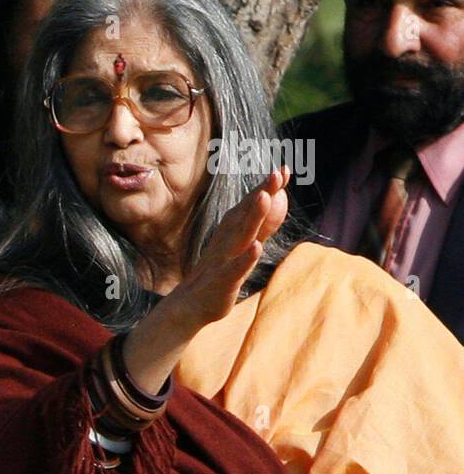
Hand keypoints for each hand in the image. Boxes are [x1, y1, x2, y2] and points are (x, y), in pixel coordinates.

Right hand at [168, 165, 289, 328]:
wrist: (189, 304)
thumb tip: (276, 199)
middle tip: (276, 172)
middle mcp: (228, 241)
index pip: (251, 206)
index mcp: (232, 232)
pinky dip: (245, 258)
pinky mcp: (223, 281)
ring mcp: (224, 259)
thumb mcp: (243, 245)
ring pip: (241, 235)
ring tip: (265, 197)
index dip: (267, 188)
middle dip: (262, 193)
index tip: (283, 169)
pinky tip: (255, 247)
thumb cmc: (219, 274)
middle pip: (247, 214)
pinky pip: (235, 268)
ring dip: (253, 216)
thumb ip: (261, 224)